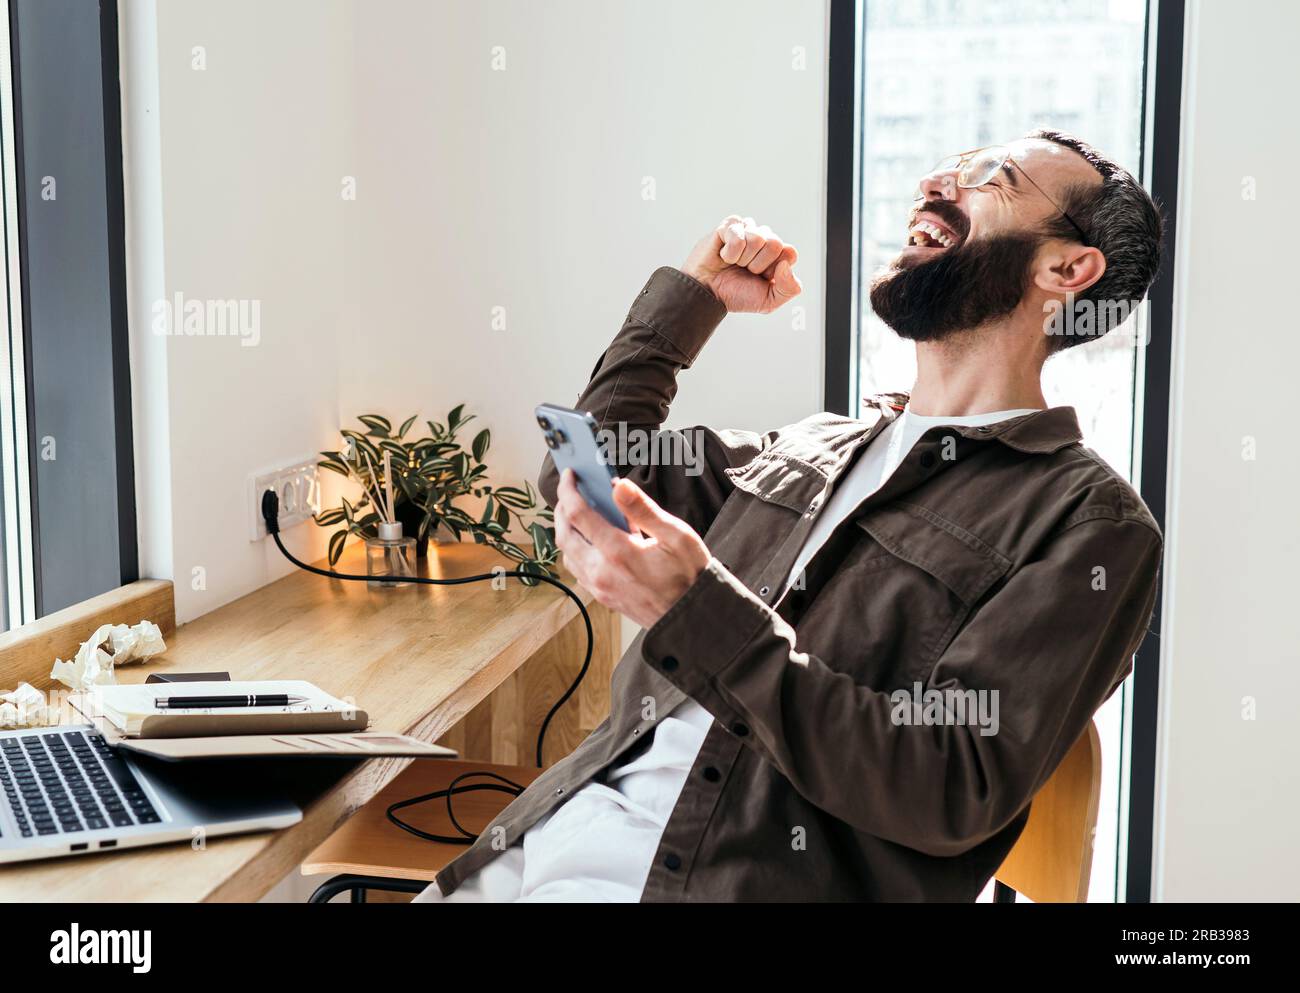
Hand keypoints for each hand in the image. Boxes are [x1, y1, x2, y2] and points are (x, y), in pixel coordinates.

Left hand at [553, 470, 709, 629]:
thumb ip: (643, 509)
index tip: (570, 475)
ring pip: (567, 554)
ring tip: (579, 514)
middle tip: (571, 491)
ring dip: (567, 531)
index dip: (569, 490)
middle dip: (562, 508)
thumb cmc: (689, 576)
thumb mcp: (676, 535)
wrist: (692, 617)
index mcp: (618, 552)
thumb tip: (619, 486)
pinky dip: (576, 550)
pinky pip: (578, 570)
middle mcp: (602, 571)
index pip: (578, 514)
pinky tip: (593, 541)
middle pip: (564, 534)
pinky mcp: (603, 597)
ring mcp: (600, 587)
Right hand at [681, 215, 802, 313]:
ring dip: (743, 258)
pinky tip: (723, 256)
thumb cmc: (736, 295)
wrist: (707, 294)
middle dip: (758, 264)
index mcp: (777, 255)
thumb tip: (787, 261)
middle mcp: (764, 239)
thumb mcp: (768, 301)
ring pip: (758, 238)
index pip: (789, 252)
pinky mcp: (730, 225)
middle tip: (744, 270)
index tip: (760, 277)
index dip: (773, 269)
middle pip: (775, 243)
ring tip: (733, 263)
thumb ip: (790, 288)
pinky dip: (730, 253)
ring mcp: (747, 229)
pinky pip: (739, 237)